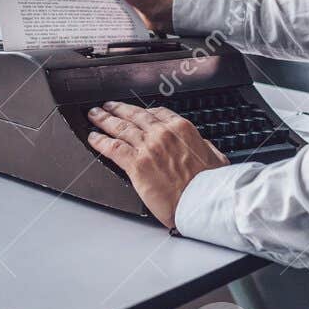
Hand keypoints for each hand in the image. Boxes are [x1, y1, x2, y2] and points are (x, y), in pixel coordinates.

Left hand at [85, 101, 227, 228]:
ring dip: (104, 120)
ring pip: (120, 127)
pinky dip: (100, 141)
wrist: (203, 201)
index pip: (157, 112)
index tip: (136, 111)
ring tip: (95, 116)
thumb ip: (203, 146)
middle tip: (107, 107)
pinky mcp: (136, 164)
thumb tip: (201, 145)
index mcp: (182, 129)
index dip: (142, 111)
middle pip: (134, 115)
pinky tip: (93, 138)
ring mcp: (148, 147)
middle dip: (118, 109)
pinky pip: (113, 147)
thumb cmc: (210, 184)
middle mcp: (162, 133)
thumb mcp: (215, 156)